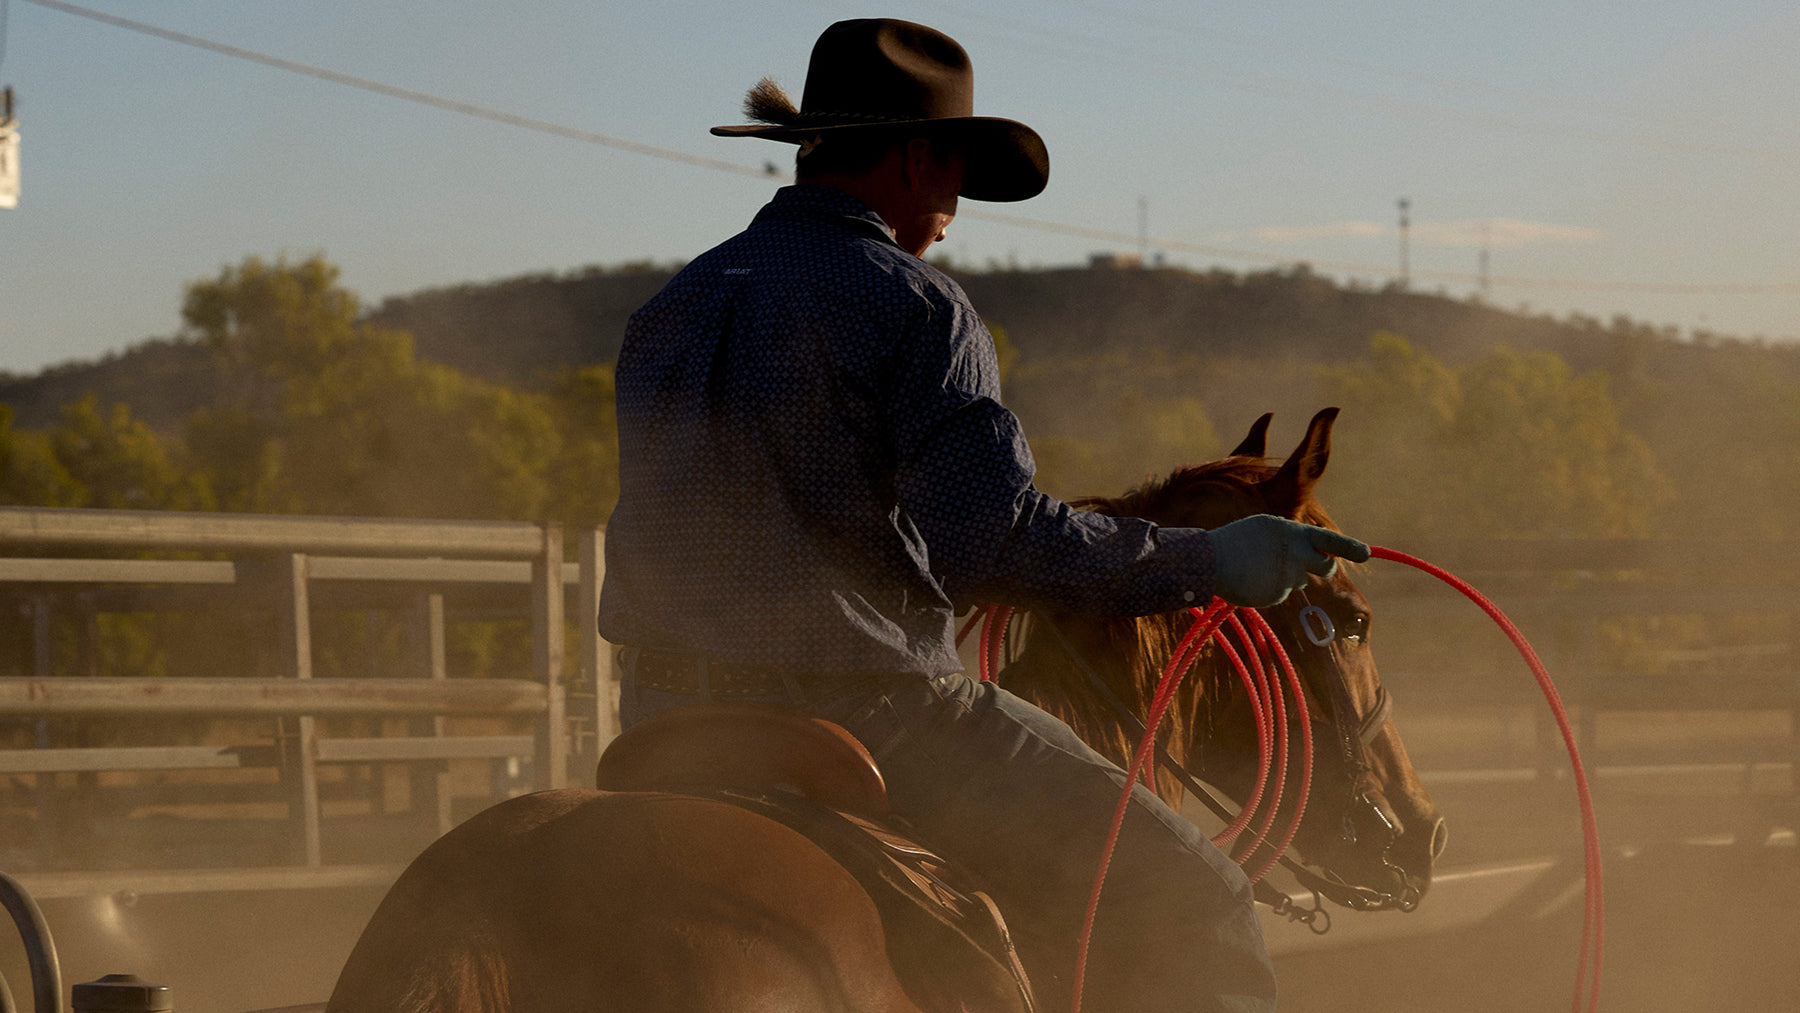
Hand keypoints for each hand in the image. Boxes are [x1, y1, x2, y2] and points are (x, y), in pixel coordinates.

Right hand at [1207, 515, 1369, 606]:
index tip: (1366, 554)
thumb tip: (1317, 555)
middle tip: (1303, 565)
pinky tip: (1253, 580)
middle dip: (1322, 567)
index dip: (1350, 547)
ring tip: (1259, 567)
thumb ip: (1293, 539)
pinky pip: (1283, 591)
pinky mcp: (1279, 592)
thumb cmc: (1235, 542)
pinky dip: (1271, 588)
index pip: (1328, 539)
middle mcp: (1295, 551)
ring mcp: (1288, 573)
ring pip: (1300, 579)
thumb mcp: (1266, 529)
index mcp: (1291, 531)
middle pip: (1326, 566)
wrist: (1209, 561)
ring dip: (1287, 576)